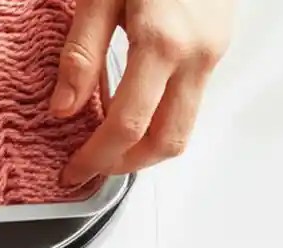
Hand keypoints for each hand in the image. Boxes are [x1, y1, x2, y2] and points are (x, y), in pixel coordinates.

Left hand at [55, 0, 234, 185]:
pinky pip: (191, 100)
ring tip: (107, 147)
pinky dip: (160, 118)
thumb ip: (80, 54)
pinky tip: (131, 110)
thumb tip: (63, 109)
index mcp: (162, 42)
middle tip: (90, 168)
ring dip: (146, 148)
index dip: (97, 157)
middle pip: (166, 141)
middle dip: (126, 166)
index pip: (127, 126)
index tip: (72, 170)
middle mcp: (196, 54)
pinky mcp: (219, 46)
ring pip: (185, 126)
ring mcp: (213, 52)